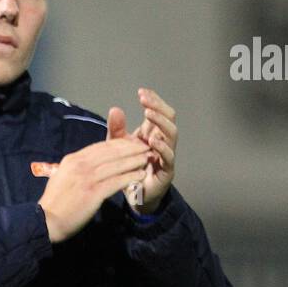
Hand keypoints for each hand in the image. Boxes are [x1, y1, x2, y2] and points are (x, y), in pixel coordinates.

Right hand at [30, 135, 149, 242]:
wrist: (46, 220)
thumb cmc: (55, 201)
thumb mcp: (62, 176)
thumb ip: (77, 168)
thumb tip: (90, 162)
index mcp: (73, 159)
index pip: (100, 146)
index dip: (119, 143)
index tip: (132, 142)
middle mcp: (80, 165)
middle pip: (111, 152)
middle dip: (130, 147)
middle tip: (145, 146)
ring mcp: (87, 178)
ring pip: (116, 165)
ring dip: (134, 160)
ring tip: (147, 158)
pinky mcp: (93, 193)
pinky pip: (116, 181)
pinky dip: (130, 177)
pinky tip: (140, 176)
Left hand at [122, 88, 176, 213]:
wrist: (133, 194)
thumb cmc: (129, 168)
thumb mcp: (118, 146)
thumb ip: (117, 129)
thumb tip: (115, 108)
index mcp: (153, 133)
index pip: (159, 112)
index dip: (153, 100)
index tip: (141, 92)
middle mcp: (163, 141)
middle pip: (169, 119)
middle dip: (158, 107)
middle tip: (145, 101)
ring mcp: (167, 155)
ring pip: (172, 135)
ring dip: (161, 123)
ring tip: (149, 114)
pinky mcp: (167, 170)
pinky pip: (169, 156)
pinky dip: (162, 147)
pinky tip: (153, 141)